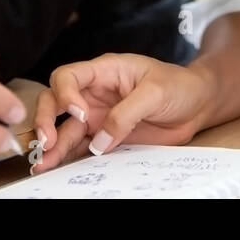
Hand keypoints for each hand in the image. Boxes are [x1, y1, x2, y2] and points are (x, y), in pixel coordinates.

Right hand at [30, 53, 214, 173]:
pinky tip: (56, 167)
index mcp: (104, 71)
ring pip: (65, 129)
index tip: (78, 113)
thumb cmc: (179, 86)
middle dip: (45, 120)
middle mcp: (94, 93)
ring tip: (41, 164)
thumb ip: (126, 113)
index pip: (69, 76)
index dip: (65, 93)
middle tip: (45, 142)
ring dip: (52, 146)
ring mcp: (97, 116)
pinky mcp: (105, 136)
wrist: (197, 106)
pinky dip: (68, 157)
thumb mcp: (155, 92)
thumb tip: (100, 140)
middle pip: (55, 101)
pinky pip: (81, 147)